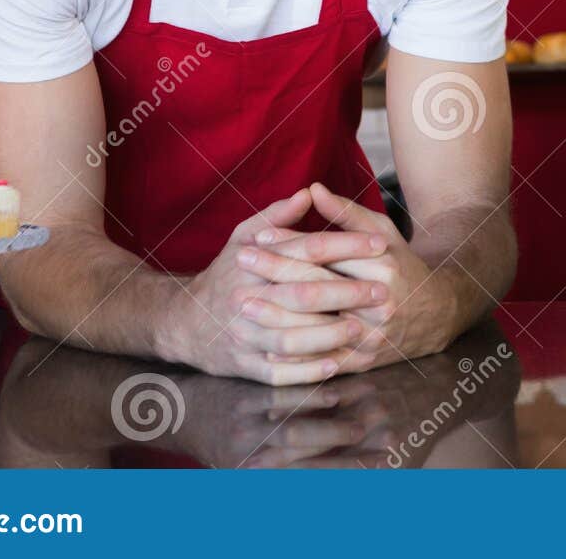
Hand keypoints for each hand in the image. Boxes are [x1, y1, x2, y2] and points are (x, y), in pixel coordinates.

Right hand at [162, 188, 387, 384]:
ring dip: (328, 335)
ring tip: (360, 328)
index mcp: (252, 261)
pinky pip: (278, 373)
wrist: (183, 321)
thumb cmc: (225, 274)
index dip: (346, 245)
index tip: (380, 244)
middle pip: (302, 293)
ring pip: (290, 338)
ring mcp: (243, 335)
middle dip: (345, 292)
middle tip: (381, 291)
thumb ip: (276, 216)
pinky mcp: (243, 365)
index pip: (307, 249)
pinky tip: (335, 365)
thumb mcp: (242, 237)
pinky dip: (307, 371)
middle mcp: (246, 297)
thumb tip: (309, 193)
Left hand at [243, 182, 457, 370]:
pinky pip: (322, 360)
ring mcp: (371, 334)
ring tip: (242, 302)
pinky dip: (292, 355)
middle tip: (240, 263)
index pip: (326, 252)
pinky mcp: (365, 360)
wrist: (437, 313)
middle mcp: (378, 301)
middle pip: (316, 288)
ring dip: (274, 317)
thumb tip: (312, 188)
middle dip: (274, 274)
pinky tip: (264, 346)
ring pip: (315, 327)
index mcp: (382, 265)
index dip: (289, 244)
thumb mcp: (382, 232)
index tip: (257, 238)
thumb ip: (347, 213)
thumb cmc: (402, 266)